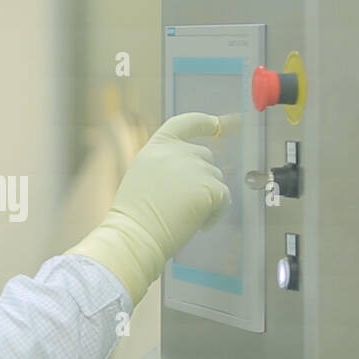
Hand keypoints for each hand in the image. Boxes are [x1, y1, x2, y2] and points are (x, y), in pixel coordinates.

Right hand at [69, 112, 230, 303]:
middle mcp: (178, 152)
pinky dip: (215, 214)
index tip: (216, 125)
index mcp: (158, 146)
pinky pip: (224, 199)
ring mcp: (196, 168)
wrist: (136, 235)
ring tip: (185, 217)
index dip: (203, 122)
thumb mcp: (144, 176)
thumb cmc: (134, 215)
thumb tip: (193, 172)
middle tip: (184, 204)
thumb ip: (166, 165)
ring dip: (207, 197)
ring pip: (216, 179)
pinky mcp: (211, 188)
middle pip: (205, 157)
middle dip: (201, 177)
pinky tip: (196, 225)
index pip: (186, 123)